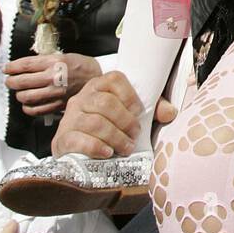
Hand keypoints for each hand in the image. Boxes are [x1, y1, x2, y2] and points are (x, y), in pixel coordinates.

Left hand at [3, 52, 100, 115]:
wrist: (97, 78)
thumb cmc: (80, 66)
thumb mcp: (62, 55)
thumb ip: (43, 61)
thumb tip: (23, 66)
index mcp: (54, 62)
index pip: (25, 65)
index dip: (11, 67)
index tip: (6, 68)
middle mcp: (53, 77)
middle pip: (22, 82)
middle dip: (11, 81)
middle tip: (9, 80)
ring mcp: (55, 93)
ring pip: (26, 97)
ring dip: (18, 94)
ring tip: (19, 91)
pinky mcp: (57, 105)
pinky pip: (36, 110)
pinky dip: (27, 107)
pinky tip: (27, 103)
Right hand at [51, 70, 176, 158]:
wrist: (76, 152)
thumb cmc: (108, 128)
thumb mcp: (129, 116)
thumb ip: (152, 110)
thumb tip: (170, 112)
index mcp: (98, 87)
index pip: (114, 79)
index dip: (130, 95)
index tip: (138, 112)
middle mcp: (82, 99)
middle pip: (105, 103)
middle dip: (125, 121)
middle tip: (134, 135)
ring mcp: (70, 119)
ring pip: (94, 123)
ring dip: (115, 137)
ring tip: (126, 148)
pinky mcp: (63, 139)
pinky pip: (78, 140)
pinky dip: (96, 147)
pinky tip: (107, 153)